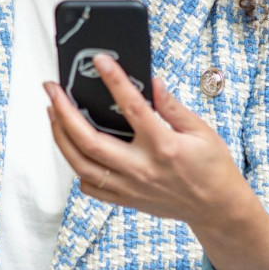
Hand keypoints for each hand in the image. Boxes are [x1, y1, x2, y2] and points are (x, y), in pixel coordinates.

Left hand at [43, 54, 237, 222]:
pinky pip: (90, 185)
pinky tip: (72, 145)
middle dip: (64, 112)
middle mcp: (141, 168)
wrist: (217, 209)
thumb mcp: (202, 131)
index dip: (114, 81)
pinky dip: (76, 164)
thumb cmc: (213, 168)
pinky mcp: (126, 199)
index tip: (99, 60)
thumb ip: (173, 107)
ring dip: (60, 136)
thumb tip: (152, 82)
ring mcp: (130, 187)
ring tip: (52, 112)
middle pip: (90, 141)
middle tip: (51, 88)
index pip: (133, 107)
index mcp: (164, 146)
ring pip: (81, 164)